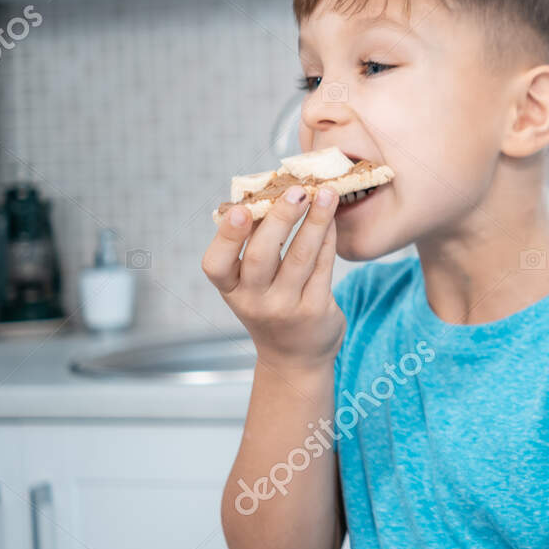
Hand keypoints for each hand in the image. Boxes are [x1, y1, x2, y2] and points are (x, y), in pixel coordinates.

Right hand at [201, 186, 344, 371]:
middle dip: (280, 219)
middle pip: (262, 256)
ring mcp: (286, 308)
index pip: (216, 265)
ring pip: (300, 257)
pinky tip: (332, 218)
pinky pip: (324, 266)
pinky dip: (328, 238)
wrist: (295, 357)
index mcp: (231, 290)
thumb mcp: (250, 285)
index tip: (239, 209)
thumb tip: (269, 191)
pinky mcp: (316, 310)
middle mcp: (254, 302)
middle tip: (296, 190)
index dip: (226, 237)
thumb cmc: (270, 306)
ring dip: (315, 222)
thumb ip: (252, 247)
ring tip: (327, 194)